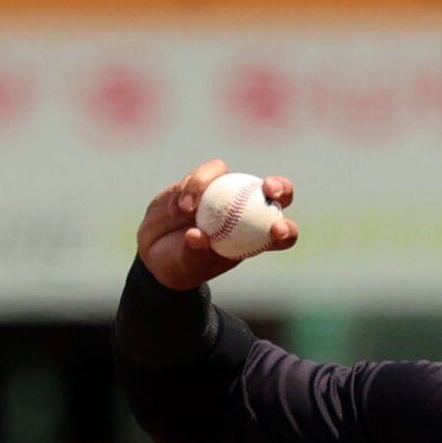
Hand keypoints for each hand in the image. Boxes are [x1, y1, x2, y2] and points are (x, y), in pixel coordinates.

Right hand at [134, 160, 297, 291]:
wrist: (154, 250)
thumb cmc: (180, 265)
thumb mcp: (186, 266)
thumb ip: (194, 253)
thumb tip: (196, 235)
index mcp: (254, 239)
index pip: (282, 234)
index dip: (286, 230)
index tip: (277, 230)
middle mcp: (245, 211)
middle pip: (273, 193)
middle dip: (279, 187)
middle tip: (269, 188)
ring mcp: (224, 193)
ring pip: (229, 176)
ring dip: (206, 186)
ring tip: (185, 210)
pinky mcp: (201, 181)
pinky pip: (201, 176)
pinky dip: (188, 189)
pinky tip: (175, 208)